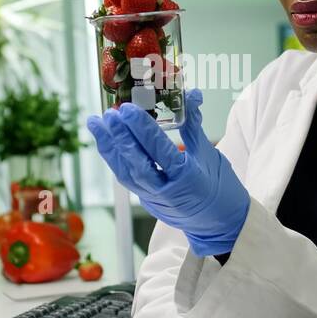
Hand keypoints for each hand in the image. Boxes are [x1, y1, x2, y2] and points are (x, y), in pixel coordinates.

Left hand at [86, 89, 249, 255]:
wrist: (220, 223)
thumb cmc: (219, 186)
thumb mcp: (209, 153)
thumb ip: (194, 125)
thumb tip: (193, 94)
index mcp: (188, 178)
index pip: (160, 151)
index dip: (142, 130)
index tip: (128, 110)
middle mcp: (168, 191)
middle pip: (137, 164)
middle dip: (120, 138)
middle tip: (109, 114)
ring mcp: (155, 199)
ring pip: (126, 173)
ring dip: (109, 147)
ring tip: (97, 123)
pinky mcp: (146, 201)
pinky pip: (126, 178)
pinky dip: (114, 158)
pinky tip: (105, 140)